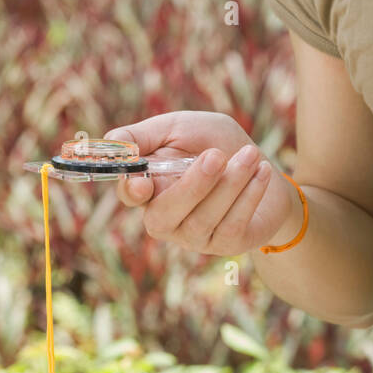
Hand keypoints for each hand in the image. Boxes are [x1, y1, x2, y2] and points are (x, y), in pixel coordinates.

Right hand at [104, 110, 300, 256]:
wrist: (261, 165)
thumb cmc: (215, 143)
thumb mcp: (182, 128)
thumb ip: (146, 134)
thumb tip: (111, 140)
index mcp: (149, 187)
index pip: (129, 194)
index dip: (131, 191)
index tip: (141, 183)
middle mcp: (166, 218)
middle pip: (163, 215)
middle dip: (192, 185)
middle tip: (216, 154)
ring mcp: (194, 236)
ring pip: (202, 219)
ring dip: (230, 184)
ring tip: (250, 154)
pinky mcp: (225, 244)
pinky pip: (231, 226)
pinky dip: (249, 196)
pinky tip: (261, 172)